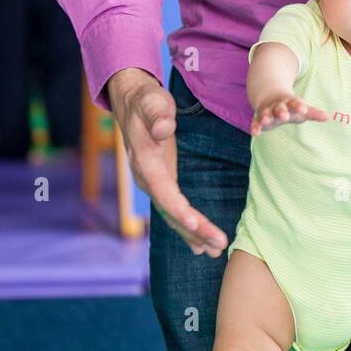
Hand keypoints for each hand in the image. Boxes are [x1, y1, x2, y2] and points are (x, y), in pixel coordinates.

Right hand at [107, 68, 227, 256]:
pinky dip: (186, 227)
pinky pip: (173, 210)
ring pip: (172, 215)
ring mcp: (153, 182)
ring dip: (193, 234)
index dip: (181, 212)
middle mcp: (147, 179)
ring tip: (214, 250)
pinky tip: (199, 243)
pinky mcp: (161, 181)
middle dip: (194, 231)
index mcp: (145, 163)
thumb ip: (157, 115)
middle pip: (170, 212)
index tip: (199, 227)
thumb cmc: (146, 100)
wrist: (132, 101)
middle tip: (219, 245)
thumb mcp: (152, 101)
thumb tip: (163, 129)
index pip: (164, 193)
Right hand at [250, 94, 328, 135]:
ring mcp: (268, 111)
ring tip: (266, 121)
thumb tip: (327, 117)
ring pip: (266, 114)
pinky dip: (255, 127)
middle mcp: (278, 106)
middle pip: (280, 108)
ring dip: (266, 117)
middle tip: (284, 116)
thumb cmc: (292, 107)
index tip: (303, 109)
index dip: (299, 106)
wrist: (271, 97)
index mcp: (290, 103)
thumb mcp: (302, 108)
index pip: (296, 104)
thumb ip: (313, 113)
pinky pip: (256, 122)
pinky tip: (255, 133)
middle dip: (282, 111)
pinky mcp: (259, 119)